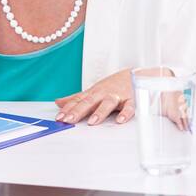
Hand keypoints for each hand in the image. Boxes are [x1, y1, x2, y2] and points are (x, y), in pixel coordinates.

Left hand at [54, 66, 173, 125]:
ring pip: (108, 103)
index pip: (78, 101)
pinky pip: (129, 107)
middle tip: (69, 120)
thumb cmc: (113, 85)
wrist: (136, 74)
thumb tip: (59, 102)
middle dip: (79, 111)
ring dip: (100, 112)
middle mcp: (104, 94)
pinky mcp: (131, 100)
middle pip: (89, 102)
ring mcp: (117, 96)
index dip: (68, 109)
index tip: (59, 118)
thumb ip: (76, 98)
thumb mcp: (93, 91)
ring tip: (92, 121)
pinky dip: (125, 113)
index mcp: (94, 93)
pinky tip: (120, 120)